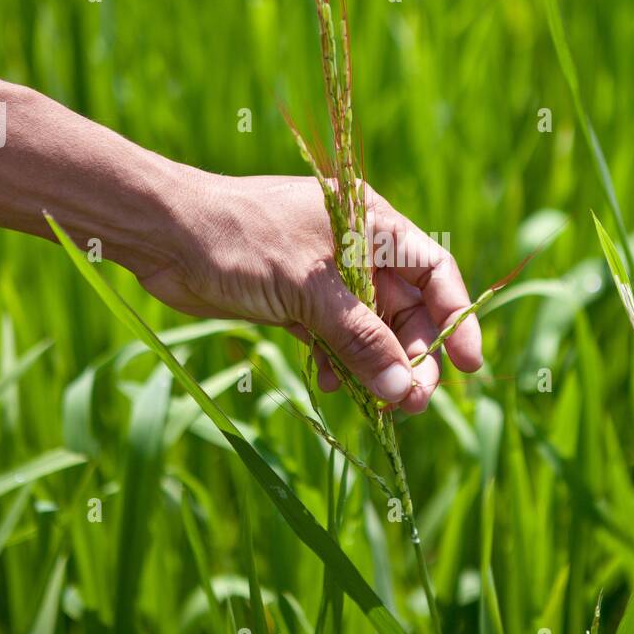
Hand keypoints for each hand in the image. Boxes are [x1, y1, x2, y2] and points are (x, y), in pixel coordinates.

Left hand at [141, 173, 482, 414]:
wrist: (163, 235)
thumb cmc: (242, 241)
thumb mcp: (311, 291)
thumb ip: (362, 341)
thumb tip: (406, 390)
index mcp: (371, 225)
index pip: (434, 271)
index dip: (457, 317)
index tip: (469, 364)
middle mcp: (356, 250)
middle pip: (405, 310)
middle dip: (412, 356)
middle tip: (414, 401)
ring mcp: (324, 278)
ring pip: (369, 331)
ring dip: (377, 368)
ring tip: (381, 408)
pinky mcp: (295, 302)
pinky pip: (334, 340)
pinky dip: (339, 363)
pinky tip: (335, 387)